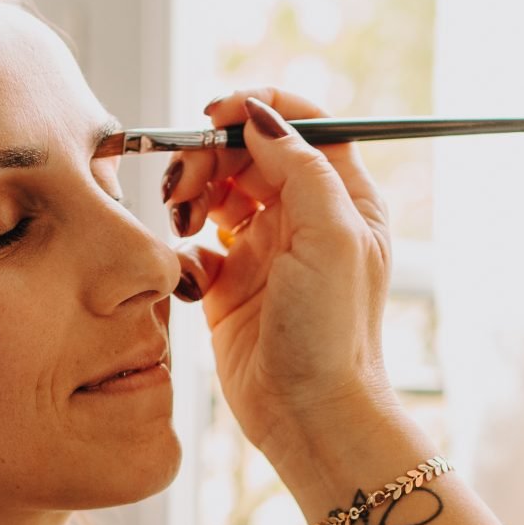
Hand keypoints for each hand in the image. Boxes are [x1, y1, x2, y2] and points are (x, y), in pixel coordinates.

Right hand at [168, 90, 397, 471]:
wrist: (309, 415)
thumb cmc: (333, 333)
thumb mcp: (331, 235)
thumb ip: (301, 165)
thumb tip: (260, 117)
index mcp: (341, 197)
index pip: (301, 124)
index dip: (256, 109)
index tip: (216, 115)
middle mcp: (303, 217)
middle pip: (248, 152)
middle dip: (209, 154)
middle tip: (185, 181)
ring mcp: (264, 250)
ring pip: (217, 190)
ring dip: (191, 193)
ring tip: (182, 219)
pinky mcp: (229, 285)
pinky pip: (195, 243)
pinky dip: (183, 246)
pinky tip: (193, 272)